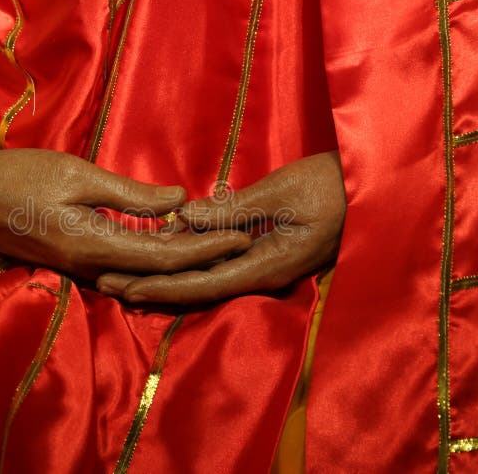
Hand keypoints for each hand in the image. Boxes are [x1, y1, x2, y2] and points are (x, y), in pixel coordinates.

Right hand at [0, 149, 251, 278]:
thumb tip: (181, 200)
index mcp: (93, 246)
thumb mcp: (76, 174)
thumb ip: (130, 194)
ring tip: (219, 244)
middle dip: (203, 260)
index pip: (164, 258)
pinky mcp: (75, 262)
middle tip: (242, 242)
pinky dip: (155, 258)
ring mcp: (81, 269)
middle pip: (159, 273)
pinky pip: (125, 267)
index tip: (240, 238)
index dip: (205, 249)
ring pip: (144, 273)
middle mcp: (91, 267)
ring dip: (181, 261)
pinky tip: (174, 244)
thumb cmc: (17, 177)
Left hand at [96, 151, 345, 302]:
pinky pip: (220, 265)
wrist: (372, 187)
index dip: (158, 287)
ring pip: (205, 279)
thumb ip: (232, 210)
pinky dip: (189, 262)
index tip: (120, 285)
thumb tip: (183, 218)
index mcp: (264, 267)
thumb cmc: (332, 187)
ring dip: (165, 277)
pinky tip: (166, 256)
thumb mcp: (280, 193)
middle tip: (104, 282)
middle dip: (150, 287)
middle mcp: (260, 275)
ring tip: (123, 275)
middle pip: (196, 289)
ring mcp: (264, 267)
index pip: (199, 285)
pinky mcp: (266, 255)